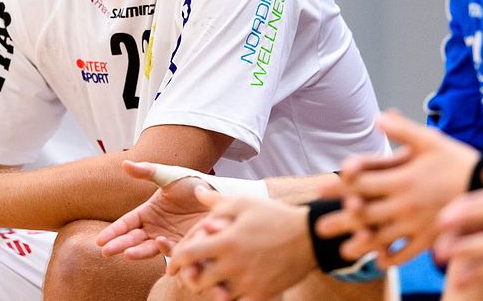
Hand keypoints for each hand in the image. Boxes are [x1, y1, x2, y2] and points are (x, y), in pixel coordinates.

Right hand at [97, 160, 212, 258]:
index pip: (125, 224)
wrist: (218, 194)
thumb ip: (147, 172)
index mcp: (147, 213)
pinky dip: (165, 249)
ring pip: (148, 248)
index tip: (100, 240)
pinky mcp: (183, 245)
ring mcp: (168, 238)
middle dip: (118, 245)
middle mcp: (155, 228)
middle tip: (106, 252)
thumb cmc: (192, 183)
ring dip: (137, 252)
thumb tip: (124, 163)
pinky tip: (159, 243)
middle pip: (132, 239)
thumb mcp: (169, 176)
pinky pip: (171, 251)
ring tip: (127, 254)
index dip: (113, 232)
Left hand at [167, 187, 315, 299]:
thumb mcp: (245, 202)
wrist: (309, 238)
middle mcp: (233, 265)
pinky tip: (235, 285)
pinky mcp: (261, 294)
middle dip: (193, 277)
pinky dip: (232, 295)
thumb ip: (217, 201)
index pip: (187, 256)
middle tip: (195, 273)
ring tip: (216, 278)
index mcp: (226, 241)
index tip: (173, 265)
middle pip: (197, 280)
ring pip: (216, 295)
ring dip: (212, 287)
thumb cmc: (275, 216)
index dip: (174, 261)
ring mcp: (248, 282)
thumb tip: (196, 191)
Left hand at [316, 111, 477, 266]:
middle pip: (365, 213)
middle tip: (318, 227)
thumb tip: (378, 117)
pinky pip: (408, 253)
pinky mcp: (430, 238)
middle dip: (340, 220)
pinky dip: (393, 258)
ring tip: (344, 250)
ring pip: (382, 237)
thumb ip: (402, 130)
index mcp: (402, 179)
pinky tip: (381, 261)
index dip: (339, 186)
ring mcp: (416, 224)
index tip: (320, 191)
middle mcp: (405, 204)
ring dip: (361, 244)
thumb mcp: (431, 140)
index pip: (361, 183)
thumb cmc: (458, 160)